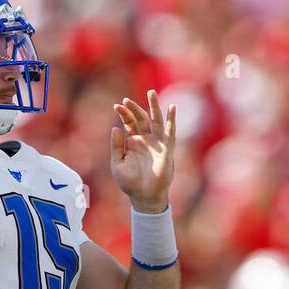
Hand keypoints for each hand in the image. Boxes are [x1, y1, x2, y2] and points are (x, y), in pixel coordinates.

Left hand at [111, 90, 175, 212]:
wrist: (144, 196)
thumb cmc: (130, 183)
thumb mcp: (117, 164)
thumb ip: (116, 146)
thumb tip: (115, 127)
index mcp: (132, 142)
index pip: (128, 123)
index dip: (123, 113)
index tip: (117, 106)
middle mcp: (145, 140)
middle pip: (141, 118)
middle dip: (134, 108)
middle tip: (127, 100)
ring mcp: (156, 143)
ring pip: (156, 120)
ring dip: (154, 107)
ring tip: (151, 93)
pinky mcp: (166, 148)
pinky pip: (170, 131)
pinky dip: (172, 119)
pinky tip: (172, 108)